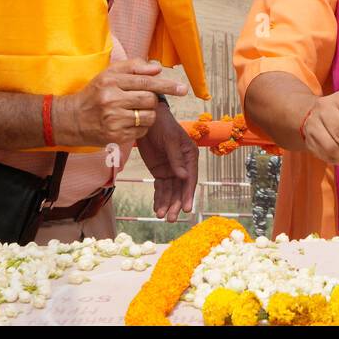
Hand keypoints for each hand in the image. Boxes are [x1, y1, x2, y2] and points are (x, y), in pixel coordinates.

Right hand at [57, 59, 187, 147]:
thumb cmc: (94, 94)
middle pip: (150, 100)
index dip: (167, 85)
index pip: (146, 82)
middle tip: (143, 100)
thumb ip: (134, 67)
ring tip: (134, 112)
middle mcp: (111, 100)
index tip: (183, 88)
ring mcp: (113, 120)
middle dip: (152, 100)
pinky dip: (141, 127)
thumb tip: (157, 69)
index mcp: (111, 81)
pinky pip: (142, 131)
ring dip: (148, 115)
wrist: (71, 119)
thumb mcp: (109, 74)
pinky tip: (128, 123)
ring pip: (148, 117)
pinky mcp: (115, 136)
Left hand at [136, 99, 197, 221]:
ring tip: (162, 216)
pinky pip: (160, 188)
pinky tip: (157, 209)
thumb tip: (183, 176)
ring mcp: (171, 170)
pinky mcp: (159, 172)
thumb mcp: (170, 140)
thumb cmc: (163, 125)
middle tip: (171, 218)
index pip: (190, 178)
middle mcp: (183, 165)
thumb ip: (176, 158)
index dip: (188, 194)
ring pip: (170, 191)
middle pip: (180, 188)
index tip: (186, 208)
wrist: (148, 120)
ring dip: (167, 204)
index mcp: (190, 156)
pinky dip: (159, 199)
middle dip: (176, 204)